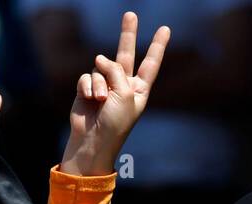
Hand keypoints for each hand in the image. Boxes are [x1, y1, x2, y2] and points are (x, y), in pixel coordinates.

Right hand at [61, 12, 169, 175]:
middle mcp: (122, 85)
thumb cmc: (115, 122)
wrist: (93, 141)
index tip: (165, 29)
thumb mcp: (126, 93)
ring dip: (100, 83)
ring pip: (100, 67)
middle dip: (128, 34)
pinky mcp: (87, 89)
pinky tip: (89, 99)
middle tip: (130, 14)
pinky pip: (87, 76)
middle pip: (126, 53)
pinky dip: (87, 86)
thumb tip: (99, 58)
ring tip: (100, 100)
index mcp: (139, 89)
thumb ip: (116, 69)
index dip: (157, 46)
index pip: (150, 63)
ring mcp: (104, 86)